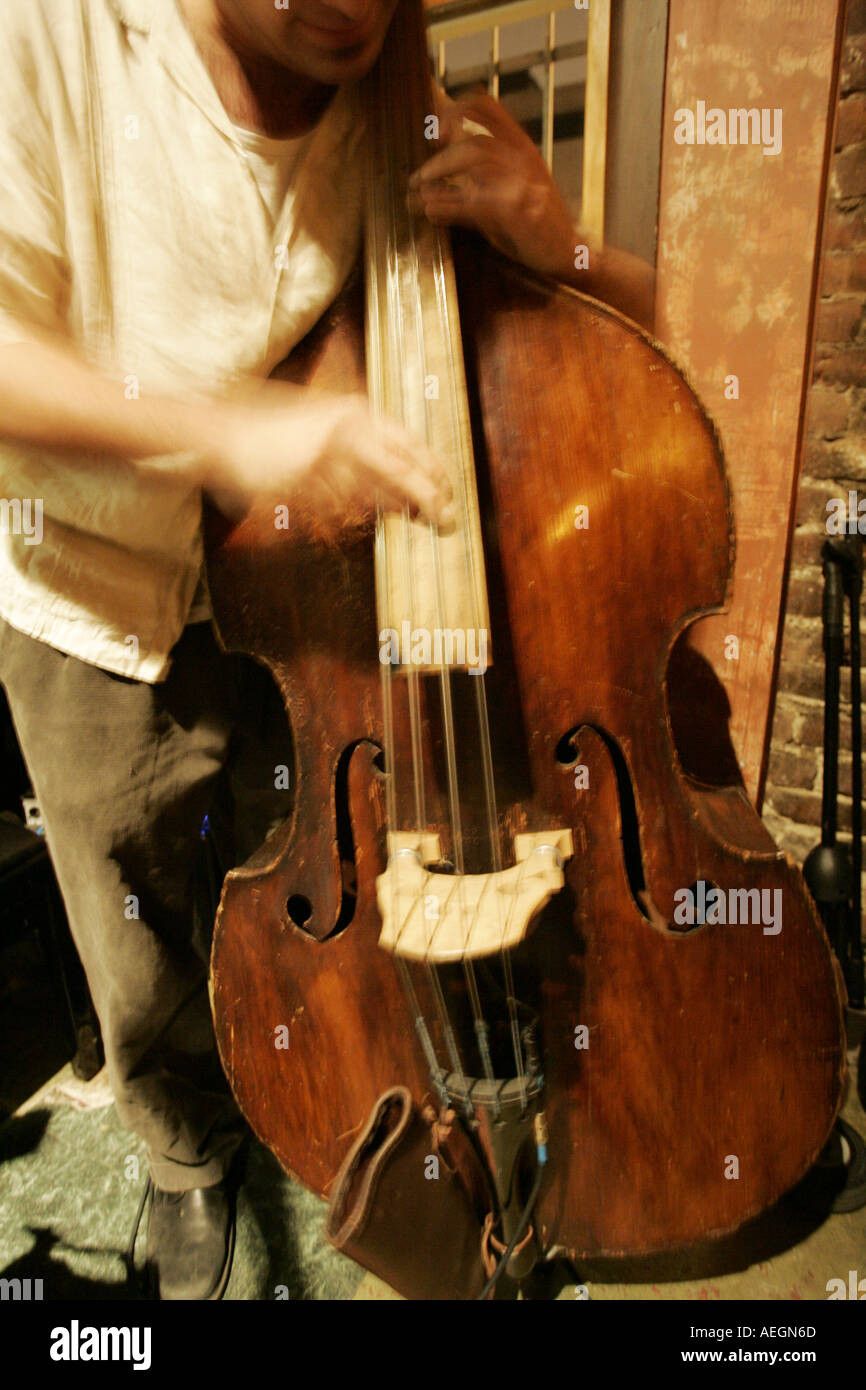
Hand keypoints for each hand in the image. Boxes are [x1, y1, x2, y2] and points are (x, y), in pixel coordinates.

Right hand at [205, 387, 453, 533]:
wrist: (227, 433)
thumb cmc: (279, 433)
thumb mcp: (327, 428)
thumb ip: (364, 453)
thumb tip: (400, 490)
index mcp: (355, 412)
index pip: (408, 442)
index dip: (434, 469)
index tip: (450, 490)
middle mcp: (345, 430)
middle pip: (401, 469)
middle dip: (429, 496)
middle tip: (448, 518)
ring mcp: (324, 454)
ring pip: (373, 493)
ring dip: (397, 511)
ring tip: (420, 522)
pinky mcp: (304, 478)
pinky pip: (339, 506)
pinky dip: (355, 516)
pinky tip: (369, 522)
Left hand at [408, 90, 576, 280]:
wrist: (566, 252)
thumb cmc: (532, 226)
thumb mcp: (500, 199)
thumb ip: (468, 189)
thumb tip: (426, 192)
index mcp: (520, 147)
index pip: (488, 107)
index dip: (457, 110)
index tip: (436, 131)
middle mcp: (523, 158)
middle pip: (474, 140)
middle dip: (440, 160)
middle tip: (418, 178)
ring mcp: (524, 182)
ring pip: (476, 161)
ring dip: (441, 174)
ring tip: (420, 194)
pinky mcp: (520, 211)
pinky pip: (478, 201)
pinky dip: (450, 205)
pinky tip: (431, 212)